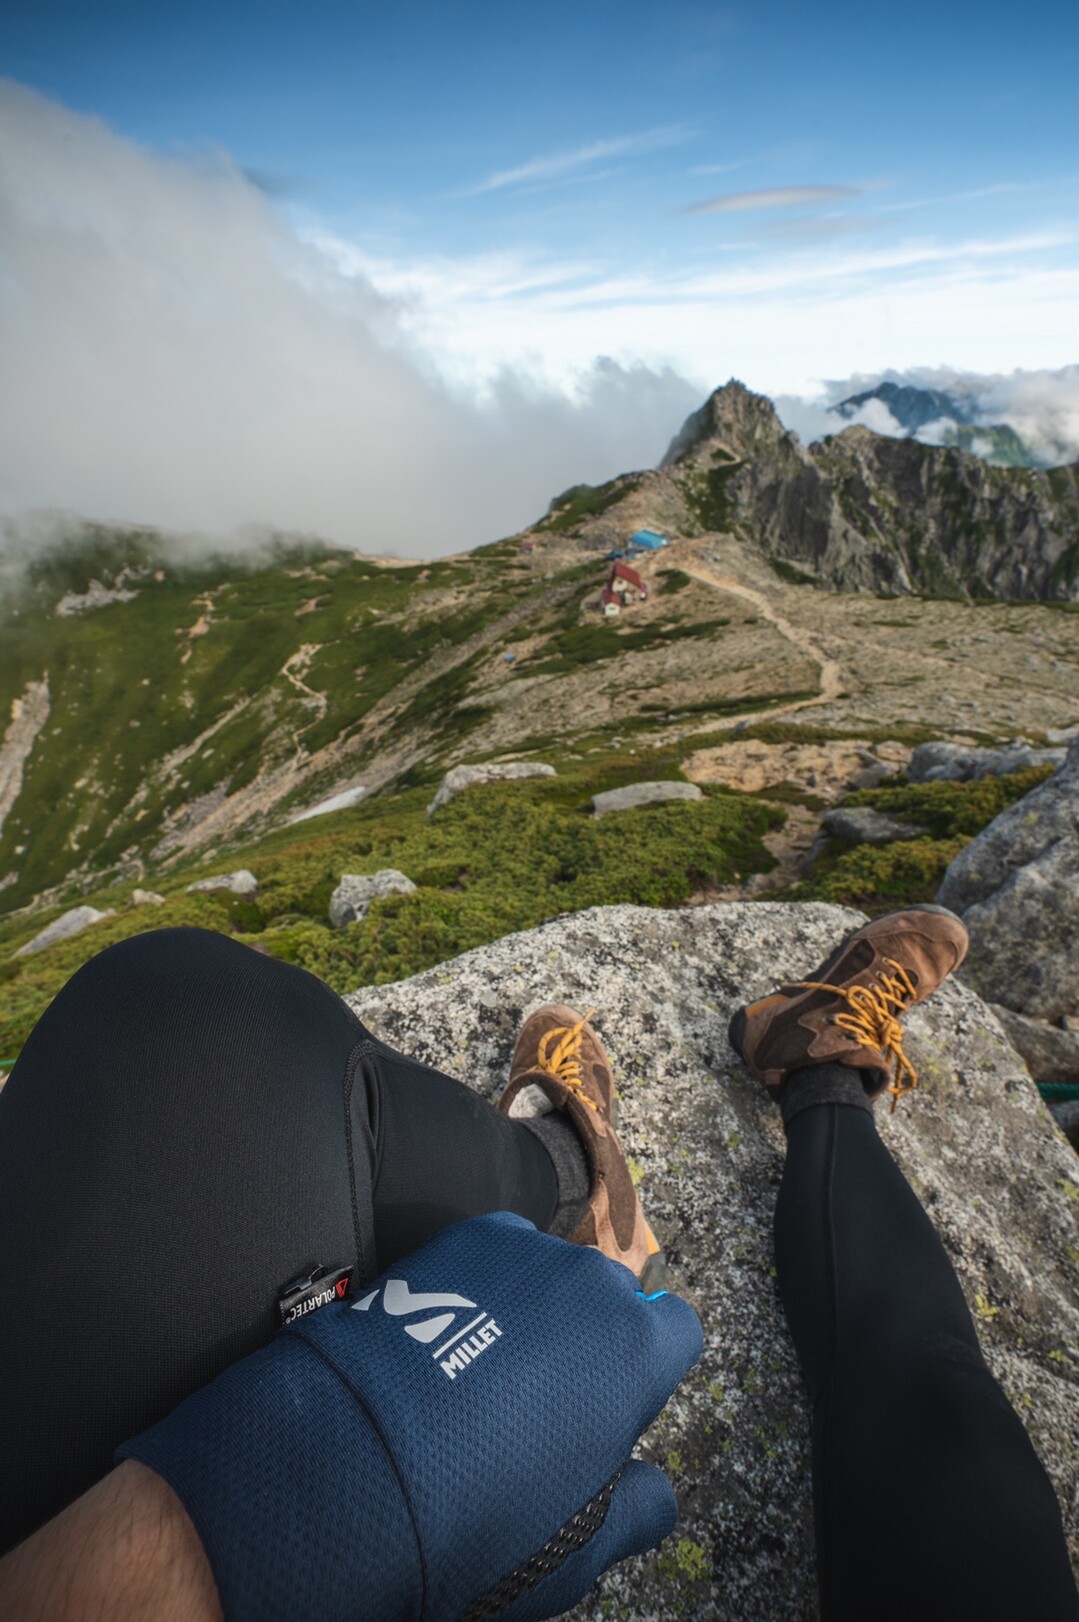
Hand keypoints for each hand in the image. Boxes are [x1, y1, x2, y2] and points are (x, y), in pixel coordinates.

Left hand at [121, 1212, 701, 1619]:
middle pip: (608, 1298)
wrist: (355, 1471)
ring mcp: (521, 1252)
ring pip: (548, 1275)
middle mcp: (588, 1282)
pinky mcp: (458, 1239)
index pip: (674, 1330)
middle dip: (587, 1338)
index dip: (644, 1371)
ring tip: (481, 1374)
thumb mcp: (581, 1547)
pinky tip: (444, 1341)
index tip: (609, 1409)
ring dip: (533, 1310)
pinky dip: (478, 1286)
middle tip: (539, 1403)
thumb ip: (641, 1509)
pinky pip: (491, 1257)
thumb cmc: (478, 1519)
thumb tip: (655, 1490)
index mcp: (635, 1348)